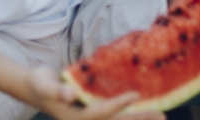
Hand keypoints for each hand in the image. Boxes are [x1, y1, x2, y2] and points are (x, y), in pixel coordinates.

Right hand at [23, 67, 161, 119]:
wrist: (37, 89)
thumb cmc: (40, 84)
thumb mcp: (45, 84)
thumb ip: (56, 90)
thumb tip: (69, 95)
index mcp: (75, 117)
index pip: (101, 113)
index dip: (118, 104)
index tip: (136, 95)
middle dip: (139, 119)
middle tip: (162, 115)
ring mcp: (91, 119)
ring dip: (140, 118)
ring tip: (162, 115)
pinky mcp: (95, 114)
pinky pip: (115, 116)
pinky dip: (130, 114)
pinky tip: (145, 110)